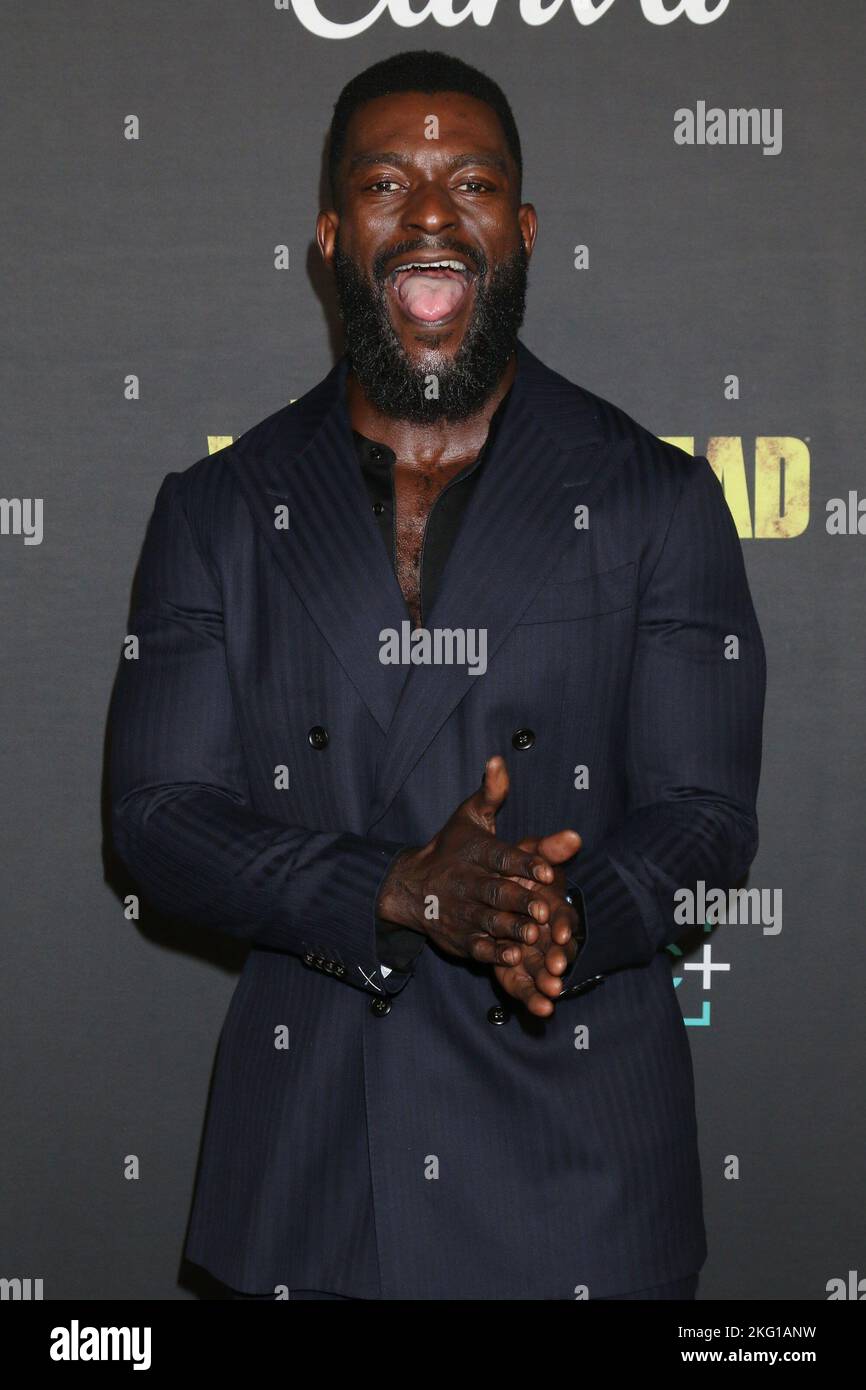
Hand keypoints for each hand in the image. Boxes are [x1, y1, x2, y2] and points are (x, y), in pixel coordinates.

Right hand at [376, 756, 558, 965]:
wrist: (409, 884)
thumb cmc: (452, 847)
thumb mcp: (469, 816)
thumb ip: (492, 792)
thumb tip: (499, 759)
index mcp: (476, 852)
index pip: (503, 857)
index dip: (525, 865)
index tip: (548, 872)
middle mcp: (468, 882)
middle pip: (497, 893)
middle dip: (520, 902)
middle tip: (545, 910)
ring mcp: (462, 912)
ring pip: (490, 922)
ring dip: (512, 930)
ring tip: (534, 935)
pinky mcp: (459, 937)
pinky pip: (477, 947)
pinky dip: (494, 953)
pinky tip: (513, 956)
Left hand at [493, 830, 583, 1017]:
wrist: (477, 890)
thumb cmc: (510, 871)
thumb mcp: (525, 856)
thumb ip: (546, 849)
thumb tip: (574, 835)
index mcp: (551, 905)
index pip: (562, 915)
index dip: (562, 923)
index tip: (560, 932)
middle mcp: (546, 931)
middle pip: (557, 948)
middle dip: (558, 958)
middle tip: (557, 969)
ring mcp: (532, 953)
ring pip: (543, 970)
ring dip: (548, 981)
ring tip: (551, 993)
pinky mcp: (516, 970)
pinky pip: (525, 985)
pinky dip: (532, 997)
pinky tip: (541, 1010)